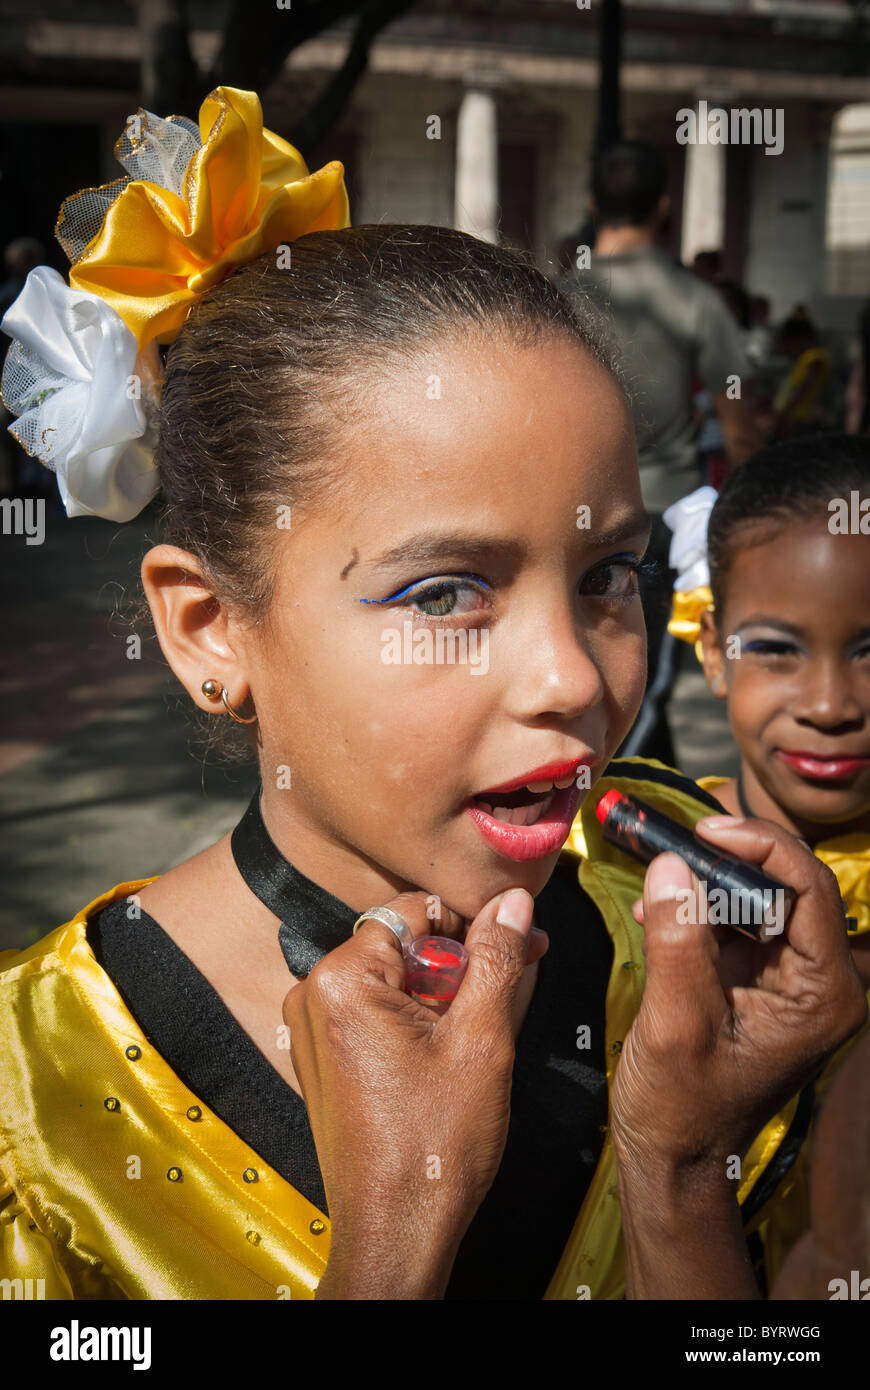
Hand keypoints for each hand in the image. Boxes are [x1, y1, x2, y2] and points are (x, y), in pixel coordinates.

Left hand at [283, 886, 546, 1297]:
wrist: (397, 1231)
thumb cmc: (432, 1150)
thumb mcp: (482, 1040)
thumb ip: (498, 959)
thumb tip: (513, 905)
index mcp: (342, 980)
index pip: (414, 910)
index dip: (471, 923)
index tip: (514, 941)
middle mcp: (313, 996)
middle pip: (403, 943)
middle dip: (462, 960)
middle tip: (512, 981)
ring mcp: (313, 1029)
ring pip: (394, 977)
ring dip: (444, 991)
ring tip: (484, 1027)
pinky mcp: (323, 1056)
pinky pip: (376, 1010)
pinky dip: (417, 1018)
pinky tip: (453, 1049)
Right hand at [612, 814, 866, 1175]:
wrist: (674, 1159)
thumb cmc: (683, 1109)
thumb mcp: (676, 1022)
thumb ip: (676, 941)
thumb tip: (670, 866)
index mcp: (823, 995)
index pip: (810, 891)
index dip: (761, 848)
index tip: (705, 830)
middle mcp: (818, 982)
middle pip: (788, 886)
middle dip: (730, 859)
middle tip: (677, 842)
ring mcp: (788, 980)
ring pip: (758, 898)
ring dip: (707, 881)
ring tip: (660, 878)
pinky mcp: (756, 981)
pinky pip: (734, 922)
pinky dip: (697, 907)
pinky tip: (659, 907)